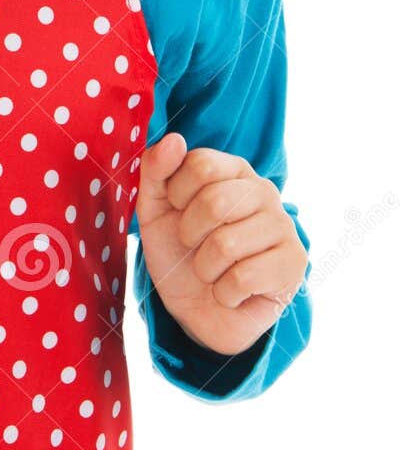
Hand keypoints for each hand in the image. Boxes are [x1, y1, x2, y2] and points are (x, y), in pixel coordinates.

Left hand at [135, 132, 307, 357]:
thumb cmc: (180, 253)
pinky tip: (233, 292)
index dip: (177, 195)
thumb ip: (156, 171)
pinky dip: (224, 293)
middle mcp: (264, 191)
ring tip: (214, 270)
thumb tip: (174, 139)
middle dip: (190, 235)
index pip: (200, 164)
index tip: (179, 213)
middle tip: (196, 247)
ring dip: (205, 268)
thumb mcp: (155, 210)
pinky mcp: (294, 264)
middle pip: (214, 202)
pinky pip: (243, 278)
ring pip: (226, 244)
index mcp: (233, 170)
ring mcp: (284, 226)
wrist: (198, 310)